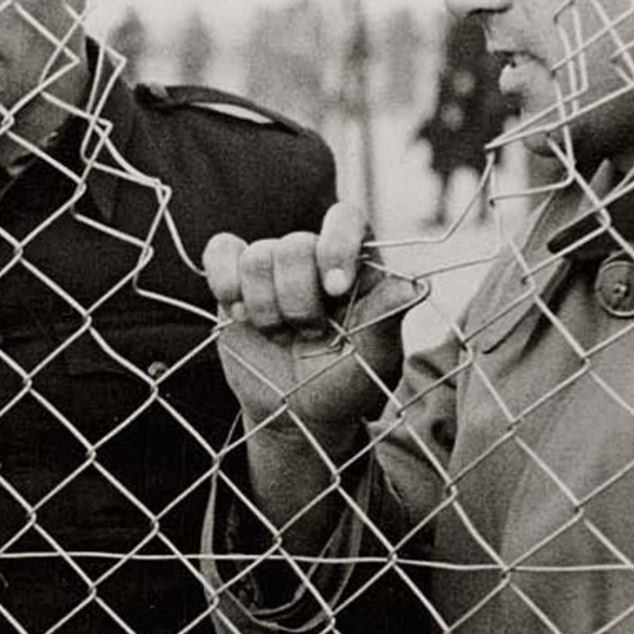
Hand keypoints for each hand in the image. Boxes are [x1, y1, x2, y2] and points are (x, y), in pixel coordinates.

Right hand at [205, 204, 418, 437]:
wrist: (299, 415)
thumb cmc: (345, 383)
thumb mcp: (375, 358)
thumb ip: (387, 317)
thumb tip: (412, 284)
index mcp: (355, 264)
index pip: (344, 219)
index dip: (335, 246)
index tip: (335, 289)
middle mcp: (313, 257)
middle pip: (294, 245)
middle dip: (297, 300)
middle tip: (310, 334)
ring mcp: (272, 267)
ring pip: (256, 258)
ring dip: (265, 307)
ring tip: (279, 335)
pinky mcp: (234, 280)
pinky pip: (220, 253)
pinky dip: (225, 283)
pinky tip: (240, 315)